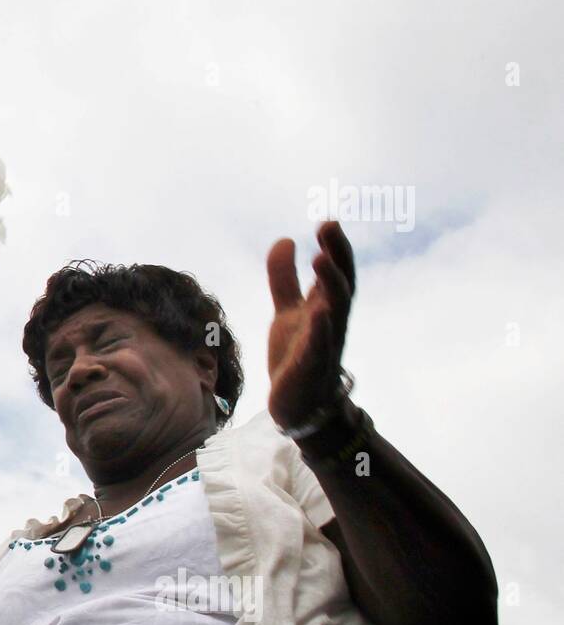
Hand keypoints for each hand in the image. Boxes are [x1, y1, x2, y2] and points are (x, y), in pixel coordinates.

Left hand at [266, 221, 355, 429]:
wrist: (298, 403)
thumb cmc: (298, 352)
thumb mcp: (287, 311)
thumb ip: (284, 278)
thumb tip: (285, 239)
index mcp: (325, 307)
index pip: (336, 272)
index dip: (335, 247)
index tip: (328, 221)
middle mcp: (331, 323)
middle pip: (340, 285)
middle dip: (337, 256)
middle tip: (328, 227)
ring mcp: (323, 345)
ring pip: (335, 313)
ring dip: (330, 285)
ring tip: (322, 259)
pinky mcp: (309, 368)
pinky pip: (318, 347)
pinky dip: (319, 329)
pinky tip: (317, 311)